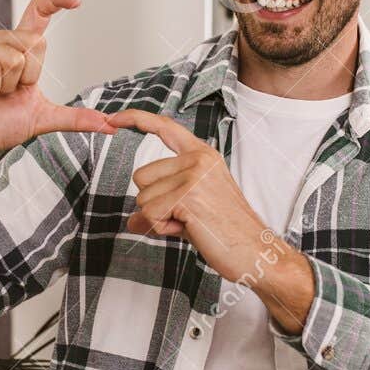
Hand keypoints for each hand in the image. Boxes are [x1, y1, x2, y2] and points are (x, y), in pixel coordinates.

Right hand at [0, 0, 116, 198]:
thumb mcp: (43, 119)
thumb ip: (75, 118)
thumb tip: (111, 125)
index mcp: (20, 49)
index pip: (38, 13)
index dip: (56, 0)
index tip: (76, 0)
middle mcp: (0, 41)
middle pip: (34, 43)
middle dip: (27, 77)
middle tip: (8, 92)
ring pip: (14, 57)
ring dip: (6, 86)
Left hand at [110, 109, 313, 331]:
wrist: (256, 251)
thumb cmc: (228, 231)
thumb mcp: (191, 210)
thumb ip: (161, 207)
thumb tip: (131, 220)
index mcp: (202, 155)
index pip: (164, 127)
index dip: (136, 119)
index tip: (113, 118)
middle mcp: (199, 160)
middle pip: (141, 176)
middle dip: (153, 203)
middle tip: (185, 217)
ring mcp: (194, 176)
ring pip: (142, 198)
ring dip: (158, 218)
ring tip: (190, 224)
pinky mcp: (188, 196)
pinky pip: (150, 214)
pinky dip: (161, 229)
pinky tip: (188, 230)